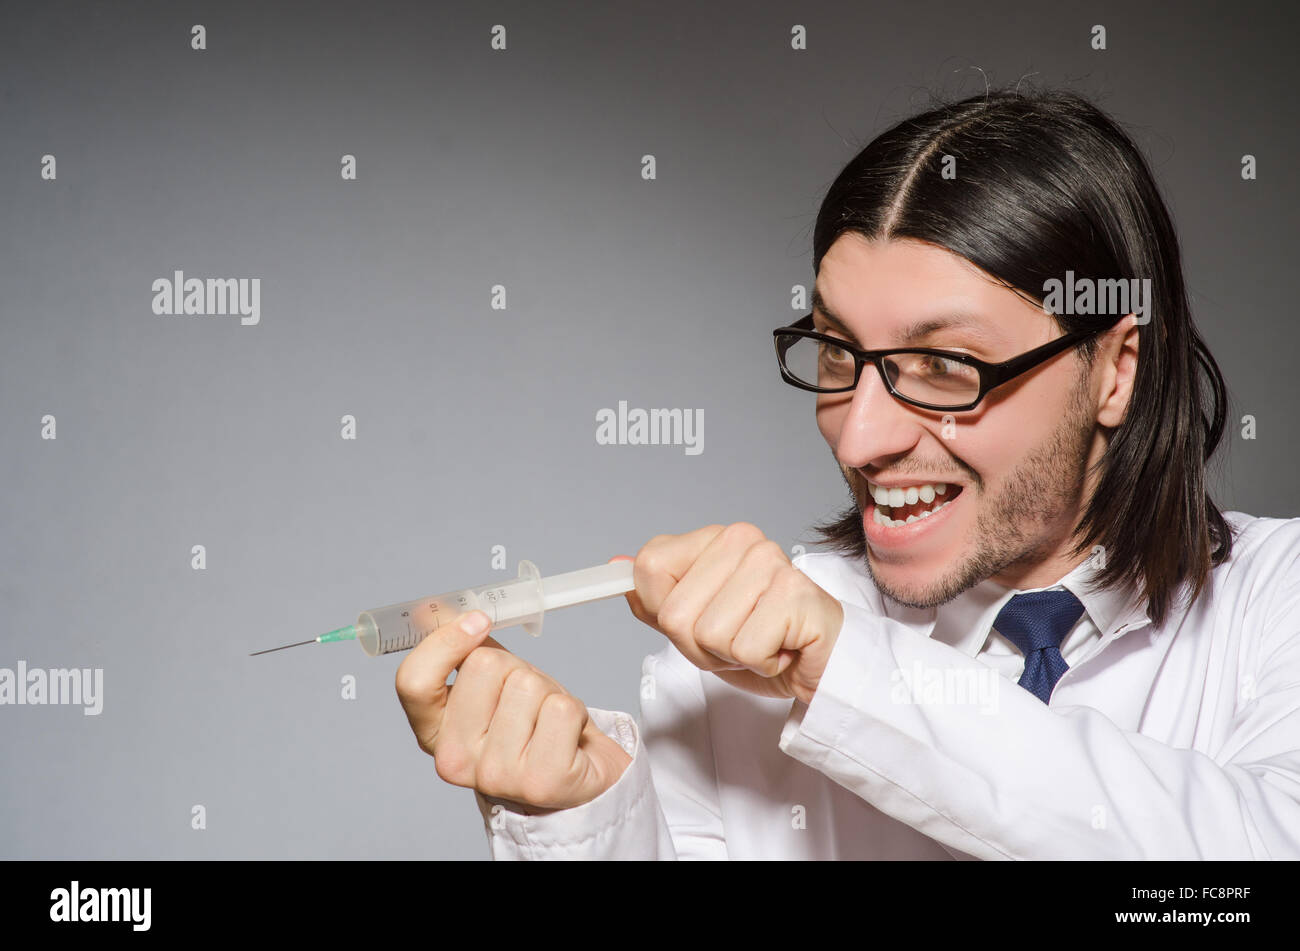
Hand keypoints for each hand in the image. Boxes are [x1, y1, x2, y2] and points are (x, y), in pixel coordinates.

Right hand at [395, 611, 631, 811]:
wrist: (576, 773)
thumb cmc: (529, 722)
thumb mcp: (491, 683)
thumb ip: (461, 648)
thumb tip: (426, 610)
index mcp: (433, 733)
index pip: (414, 680)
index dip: (446, 642)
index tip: (478, 622)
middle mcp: (455, 761)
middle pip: (484, 666)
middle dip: (515, 668)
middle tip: (527, 700)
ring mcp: (497, 777)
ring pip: (528, 685)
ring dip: (548, 692)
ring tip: (547, 720)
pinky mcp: (543, 782)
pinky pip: (562, 709)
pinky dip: (574, 711)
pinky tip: (567, 737)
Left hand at [619, 523, 844, 703]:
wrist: (823, 664)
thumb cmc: (764, 640)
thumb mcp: (697, 623)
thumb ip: (657, 598)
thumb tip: (616, 564)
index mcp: (716, 538)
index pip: (649, 567)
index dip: (663, 610)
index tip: (698, 618)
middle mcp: (744, 541)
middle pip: (674, 612)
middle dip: (699, 645)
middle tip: (738, 640)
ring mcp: (771, 565)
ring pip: (706, 634)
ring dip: (730, 657)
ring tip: (761, 643)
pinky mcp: (793, 596)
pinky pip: (743, 649)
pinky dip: (759, 665)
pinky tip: (781, 649)